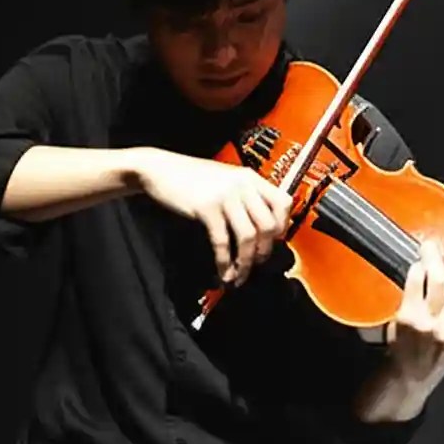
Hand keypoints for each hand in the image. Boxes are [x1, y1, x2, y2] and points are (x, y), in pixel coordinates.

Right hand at [132, 147, 292, 285]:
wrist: (160, 169)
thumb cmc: (191, 177)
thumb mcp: (225, 180)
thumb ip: (244, 196)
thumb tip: (260, 228)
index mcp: (250, 177)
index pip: (283, 202)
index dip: (282, 227)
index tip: (273, 242)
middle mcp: (242, 185)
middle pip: (268, 225)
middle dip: (264, 251)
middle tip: (256, 264)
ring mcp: (225, 195)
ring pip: (248, 236)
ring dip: (245, 262)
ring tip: (239, 275)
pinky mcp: (206, 207)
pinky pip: (222, 241)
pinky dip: (224, 261)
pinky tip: (222, 270)